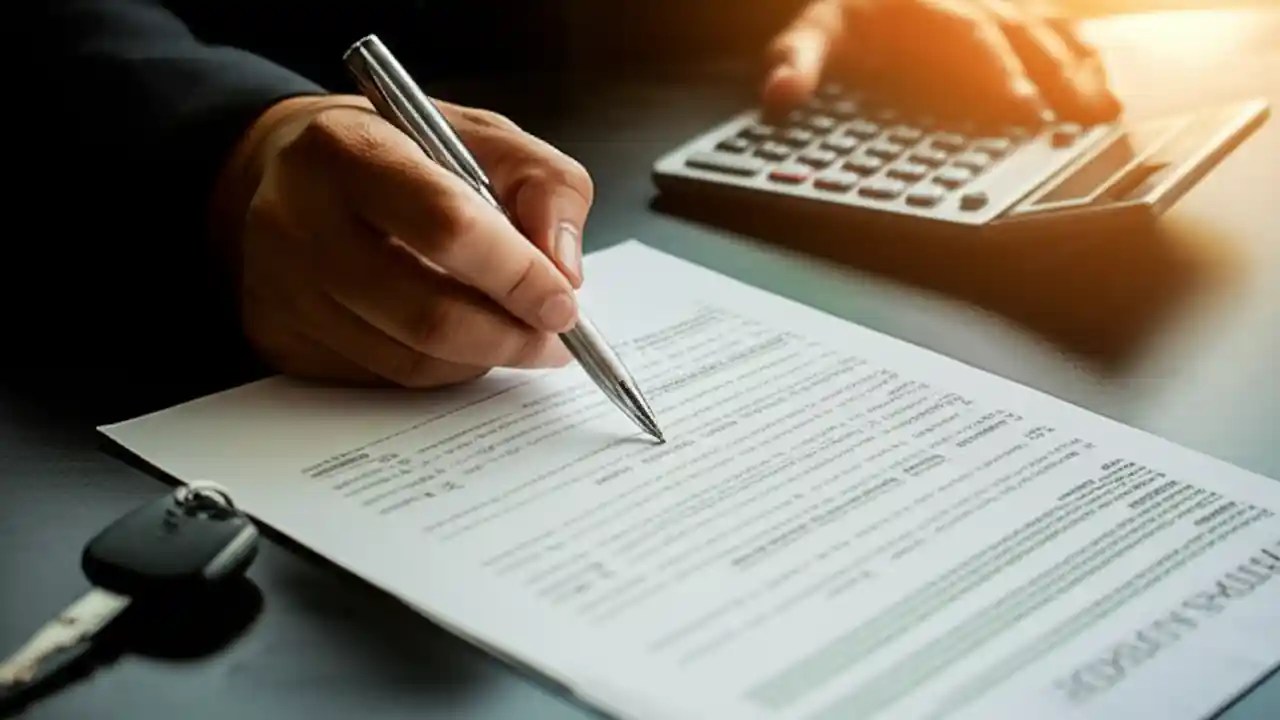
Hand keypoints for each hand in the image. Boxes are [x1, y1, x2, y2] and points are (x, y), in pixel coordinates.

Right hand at [212, 94, 594, 387]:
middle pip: (428, 314)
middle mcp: (299, 220)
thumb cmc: (398, 152)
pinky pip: (384, 377)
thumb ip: (544, 184)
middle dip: (510, 336)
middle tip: (554, 339)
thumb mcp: (480, 136)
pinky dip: (440, 368)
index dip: (517, 274)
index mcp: (349, 149)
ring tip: (514, 333)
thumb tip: (564, 269)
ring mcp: (282, 288)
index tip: (563, 301)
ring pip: (410, 359)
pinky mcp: (280, 339)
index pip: (447, 226)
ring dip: (481, 358)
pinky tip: (457, 339)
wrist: (290, 171)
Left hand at [763, 0, 1120, 125]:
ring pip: (1047, 28)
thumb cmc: (848, 9)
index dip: (994, 72)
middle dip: (1049, 76)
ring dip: (1077, 69)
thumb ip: (795, 61)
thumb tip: (777, 96)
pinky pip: (1059, 23)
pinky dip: (1083, 52)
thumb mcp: (812, 29)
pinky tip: (1103, 81)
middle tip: (1075, 118)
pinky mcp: (1017, 5)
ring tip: (1101, 108)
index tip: (1018, 107)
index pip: (964, 36)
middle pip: (1017, 33)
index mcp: (922, 2)